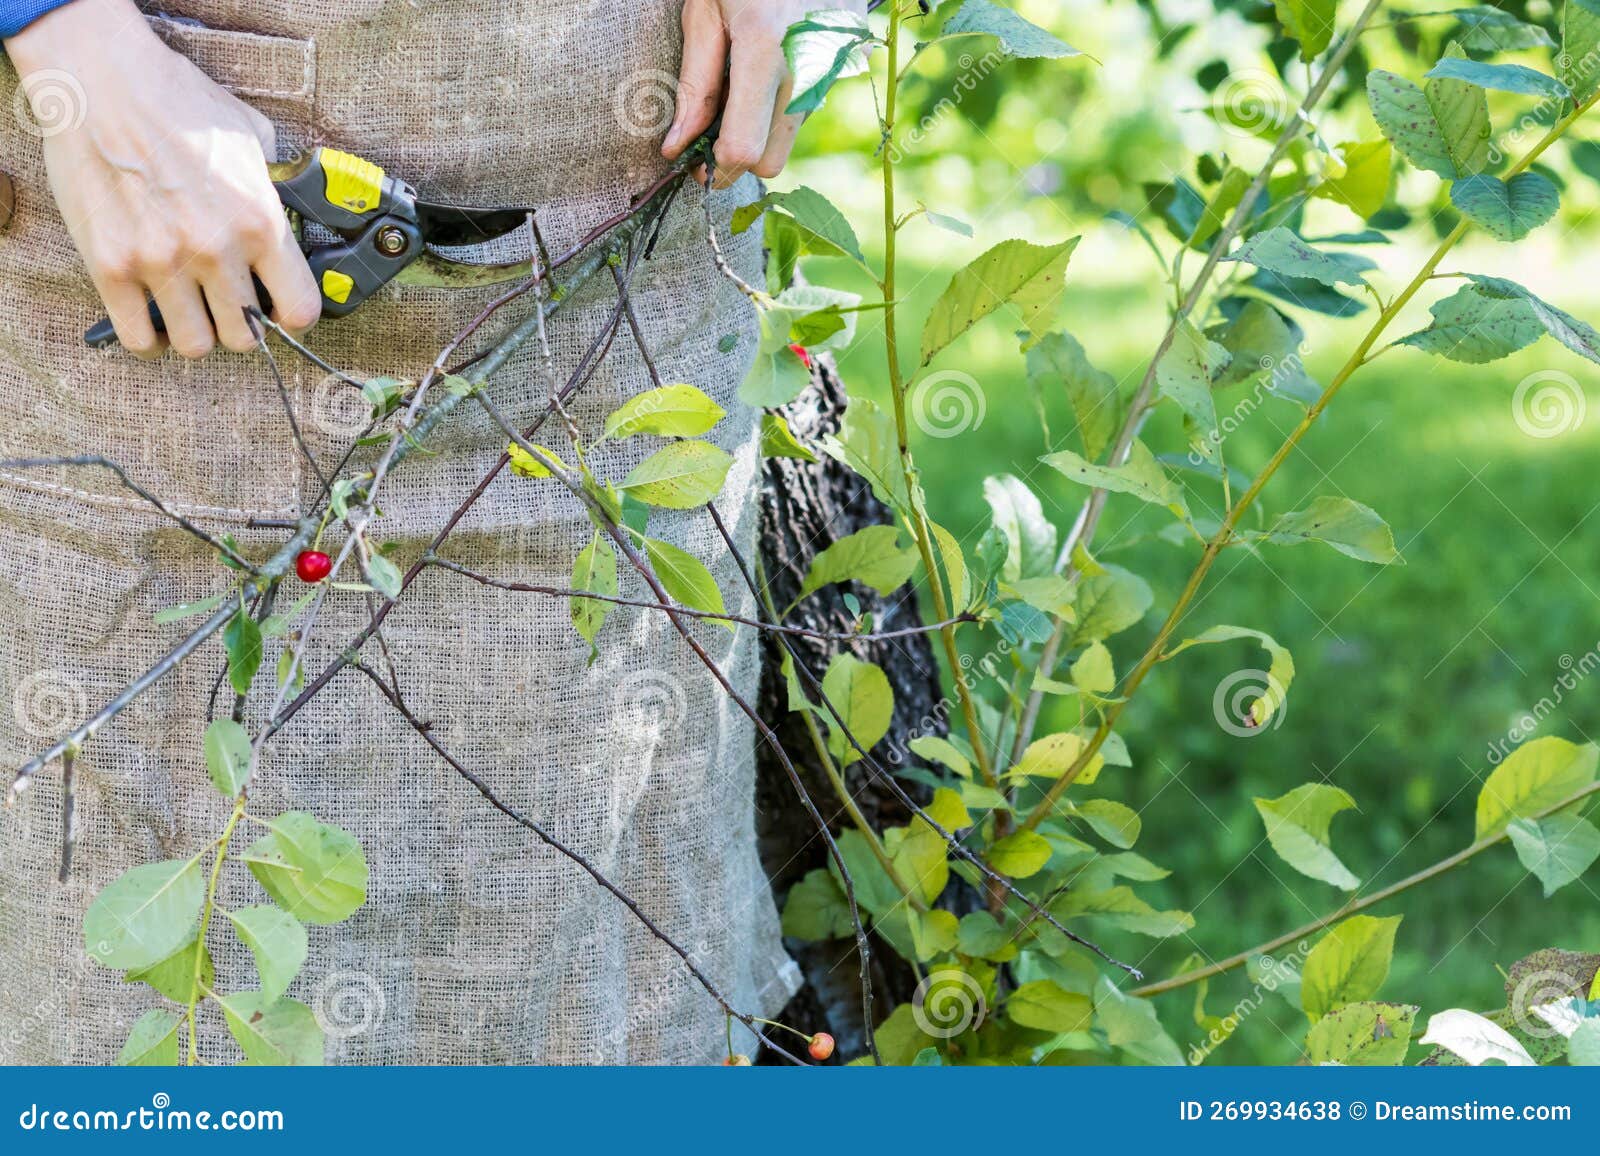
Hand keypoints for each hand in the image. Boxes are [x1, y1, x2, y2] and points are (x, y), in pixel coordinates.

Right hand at [5, 0, 320, 357]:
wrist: (103, 80)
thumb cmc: (178, 102)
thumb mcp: (252, 138)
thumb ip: (275, 186)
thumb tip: (293, 210)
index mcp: (260, 222)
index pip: (299, 310)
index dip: (292, 317)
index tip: (281, 311)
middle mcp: (215, 249)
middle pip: (247, 337)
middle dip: (242, 326)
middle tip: (228, 304)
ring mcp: (161, 262)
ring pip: (196, 345)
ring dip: (197, 332)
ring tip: (190, 308)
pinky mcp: (111, 267)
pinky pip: (139, 339)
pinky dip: (150, 339)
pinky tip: (153, 317)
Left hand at [662, 0, 868, 188]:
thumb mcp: (704, 9)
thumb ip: (694, 82)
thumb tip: (677, 145)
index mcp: (764, 47)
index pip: (744, 148)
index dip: (715, 165)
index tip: (695, 161)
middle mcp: (806, 65)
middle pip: (770, 161)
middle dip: (740, 158)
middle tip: (714, 132)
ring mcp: (833, 66)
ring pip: (790, 137)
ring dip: (762, 130)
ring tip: (741, 89)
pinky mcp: (848, 61)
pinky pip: (808, 106)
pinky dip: (784, 102)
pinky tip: (771, 66)